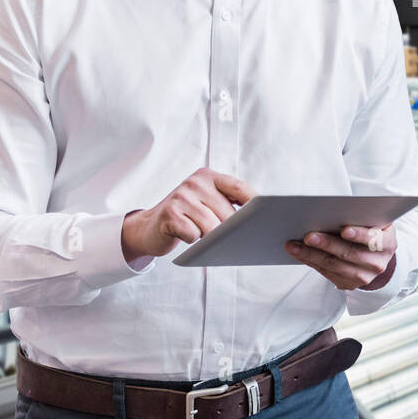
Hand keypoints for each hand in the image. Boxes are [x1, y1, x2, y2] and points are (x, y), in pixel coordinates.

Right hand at [121, 168, 254, 260]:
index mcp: (209, 177)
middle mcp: (196, 182)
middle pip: (228, 213)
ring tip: (204, 237)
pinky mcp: (170, 214)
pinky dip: (193, 241)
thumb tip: (256, 222)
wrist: (149, 227)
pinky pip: (194, 235)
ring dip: (212, 239)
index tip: (268, 217)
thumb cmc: (187, 218)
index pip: (239, 188)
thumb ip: (227, 206)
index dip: (256, 203)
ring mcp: (182, 196)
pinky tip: (186, 235)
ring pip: (212, 227)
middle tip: (236, 242)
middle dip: (233, 231)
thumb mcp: (207, 204)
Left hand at [284, 223, 396, 290]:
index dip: (359, 235)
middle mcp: (377, 263)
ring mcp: (364, 277)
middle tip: (308, 236)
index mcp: (387, 243)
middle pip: (349, 253)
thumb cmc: (371, 232)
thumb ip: (362, 217)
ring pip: (334, 265)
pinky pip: (327, 273)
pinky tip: (298, 253)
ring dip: (311, 255)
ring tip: (294, 246)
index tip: (344, 230)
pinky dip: (310, 262)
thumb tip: (334, 209)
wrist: (376, 257)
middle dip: (327, 244)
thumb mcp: (374, 222)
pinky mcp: (349, 284)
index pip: (374, 239)